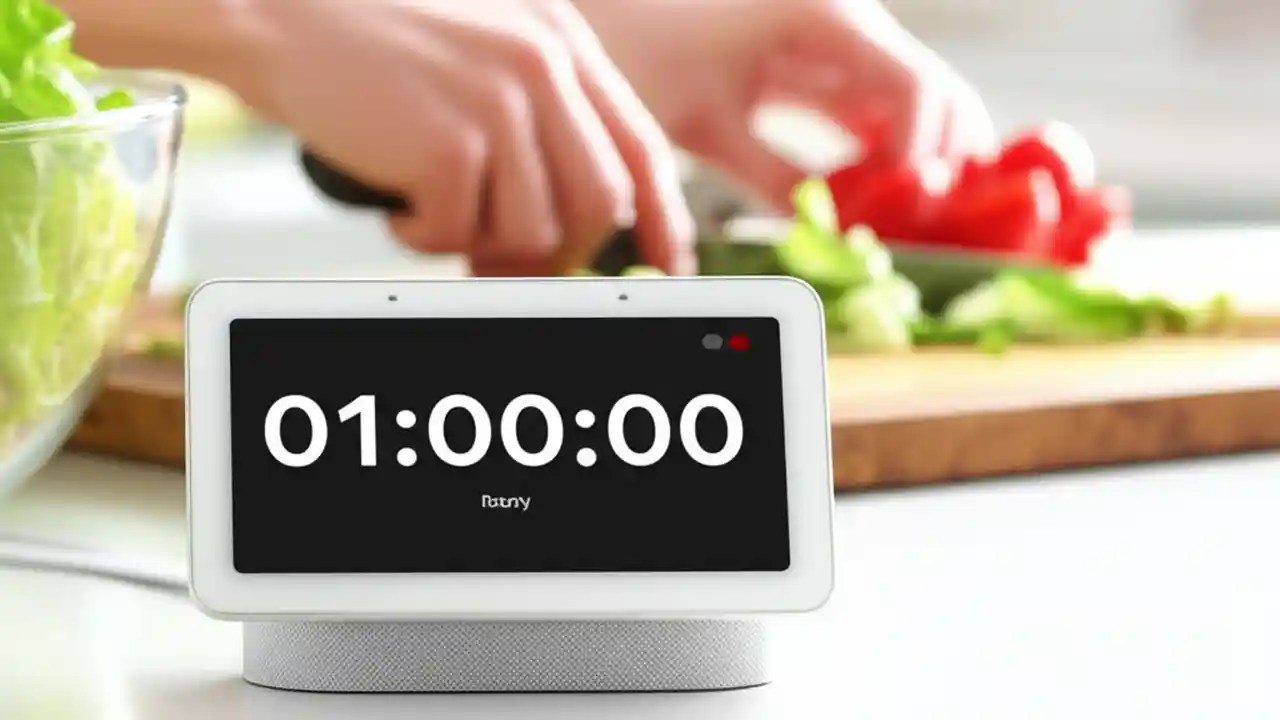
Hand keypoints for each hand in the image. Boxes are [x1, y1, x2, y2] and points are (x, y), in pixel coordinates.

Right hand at [230, 0, 694, 274]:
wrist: (277, 10)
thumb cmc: (371, 40)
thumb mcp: (480, 54)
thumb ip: (539, 117)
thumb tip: (576, 219)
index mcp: (558, 41)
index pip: (639, 144)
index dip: (663, 213)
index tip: (670, 260)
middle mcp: (540, 67)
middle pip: (600, 203)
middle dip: (559, 248)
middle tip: (503, 256)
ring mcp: (497, 102)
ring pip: (534, 230)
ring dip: (478, 239)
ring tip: (429, 203)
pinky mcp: (448, 142)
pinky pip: (459, 233)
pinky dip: (422, 234)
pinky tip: (395, 201)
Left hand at [577, 0, 995, 208]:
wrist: (587, 8)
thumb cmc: (629, 44)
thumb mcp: (702, 121)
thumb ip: (775, 178)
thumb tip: (834, 239)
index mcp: (821, 13)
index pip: (916, 89)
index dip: (925, 161)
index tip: (904, 222)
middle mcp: (839, 21)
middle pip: (933, 93)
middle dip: (939, 164)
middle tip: (921, 233)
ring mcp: (827, 43)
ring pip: (906, 107)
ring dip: (910, 167)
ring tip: (894, 231)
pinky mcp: (805, 68)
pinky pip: (862, 117)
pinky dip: (870, 163)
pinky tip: (856, 210)